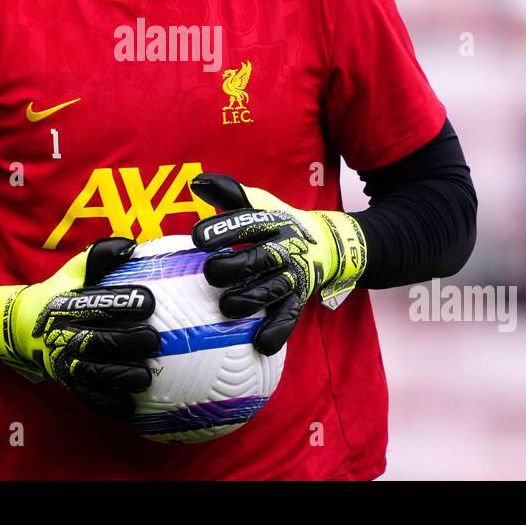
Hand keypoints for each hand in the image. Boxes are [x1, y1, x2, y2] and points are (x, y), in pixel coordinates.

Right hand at [0, 237, 159, 418]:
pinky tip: (128, 405)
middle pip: (98, 340)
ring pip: (94, 373)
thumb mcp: (72, 270)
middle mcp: (63, 334)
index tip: (149, 302)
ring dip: (120, 376)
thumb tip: (130, 245)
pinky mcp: (66, 381)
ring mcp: (64, 361)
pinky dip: (107, 403)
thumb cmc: (57, 293)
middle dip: (127, 341)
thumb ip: (100, 255)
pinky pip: (87, 396)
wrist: (19, 326)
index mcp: (66, 304)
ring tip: (145, 376)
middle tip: (153, 339)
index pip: (97, 302)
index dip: (124, 302)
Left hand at [189, 173, 366, 355]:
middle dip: (232, 267)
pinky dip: (276, 331)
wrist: (328, 244)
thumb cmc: (279, 223)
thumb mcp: (259, 204)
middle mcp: (284, 249)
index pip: (247, 222)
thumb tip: (196, 181)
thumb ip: (229, 193)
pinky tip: (261, 343)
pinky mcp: (298, 300)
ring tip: (226, 306)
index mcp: (272, 222)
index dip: (222, 230)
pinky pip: (288, 317)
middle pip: (258, 259)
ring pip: (271, 290)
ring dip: (248, 300)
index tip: (197, 237)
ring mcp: (293, 276)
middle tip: (210, 272)